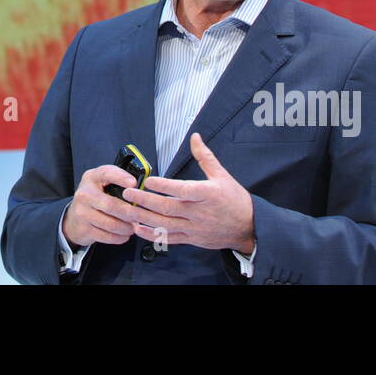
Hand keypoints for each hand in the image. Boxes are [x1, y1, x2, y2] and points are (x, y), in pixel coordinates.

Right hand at [61, 164, 140, 248]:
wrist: (74, 217)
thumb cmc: (93, 198)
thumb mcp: (101, 182)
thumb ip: (117, 179)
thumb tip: (139, 187)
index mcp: (91, 178)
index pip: (106, 174)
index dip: (121, 178)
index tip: (134, 183)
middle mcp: (84, 194)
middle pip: (111, 205)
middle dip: (129, 213)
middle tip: (139, 216)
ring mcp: (82, 213)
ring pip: (110, 223)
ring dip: (126, 227)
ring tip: (133, 227)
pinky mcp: (84, 229)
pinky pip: (106, 236)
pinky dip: (119, 237)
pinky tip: (124, 235)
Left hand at [120, 132, 254, 251]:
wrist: (248, 227)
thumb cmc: (235, 200)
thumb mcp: (223, 175)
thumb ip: (205, 156)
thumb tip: (195, 137)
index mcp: (208, 194)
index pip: (183, 190)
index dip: (165, 186)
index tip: (149, 180)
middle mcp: (199, 212)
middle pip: (169, 208)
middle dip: (145, 201)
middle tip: (128, 193)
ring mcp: (194, 227)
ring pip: (165, 225)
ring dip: (144, 218)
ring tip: (127, 210)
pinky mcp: (191, 239)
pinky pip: (169, 239)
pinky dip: (152, 235)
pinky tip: (138, 228)